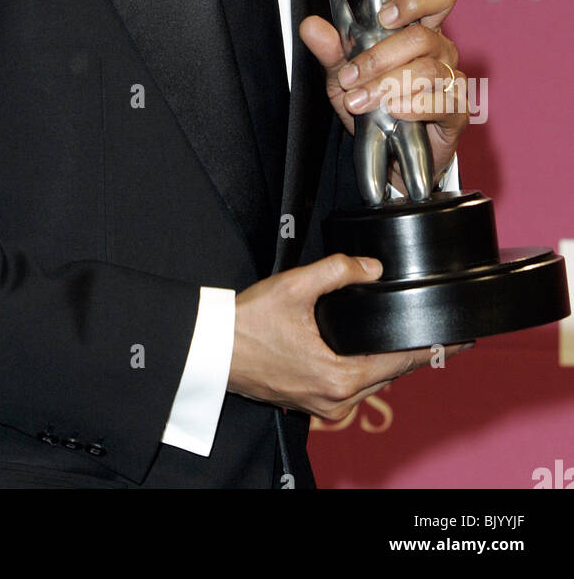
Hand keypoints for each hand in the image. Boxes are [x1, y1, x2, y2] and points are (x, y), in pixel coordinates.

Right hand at [227, 254, 472, 415]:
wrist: (213, 350)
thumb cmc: (247, 324)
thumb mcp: (295, 287)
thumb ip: (339, 270)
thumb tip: (372, 267)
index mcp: (339, 377)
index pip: (400, 363)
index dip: (433, 349)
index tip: (460, 341)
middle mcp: (335, 400)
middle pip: (390, 376)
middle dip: (415, 355)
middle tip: (443, 337)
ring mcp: (323, 406)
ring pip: (372, 385)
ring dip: (390, 364)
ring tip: (412, 342)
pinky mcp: (310, 402)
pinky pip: (351, 388)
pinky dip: (366, 371)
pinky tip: (372, 354)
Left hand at [299, 0, 468, 192]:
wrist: (391, 154)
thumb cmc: (376, 106)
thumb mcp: (346, 78)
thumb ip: (331, 51)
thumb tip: (311, 25)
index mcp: (418, 31)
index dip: (416, 0)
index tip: (384, 16)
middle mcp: (441, 51)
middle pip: (422, 37)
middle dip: (379, 57)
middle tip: (351, 77)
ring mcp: (452, 80)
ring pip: (428, 70)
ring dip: (387, 85)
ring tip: (360, 102)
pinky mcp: (457, 111)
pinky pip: (442, 102)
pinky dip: (414, 106)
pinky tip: (394, 112)